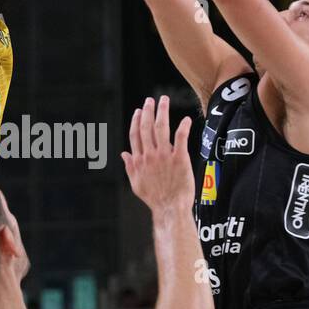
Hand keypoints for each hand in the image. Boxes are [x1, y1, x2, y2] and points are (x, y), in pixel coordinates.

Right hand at [121, 95, 193, 214]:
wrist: (170, 208)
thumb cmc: (154, 198)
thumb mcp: (136, 183)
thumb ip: (129, 166)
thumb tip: (123, 154)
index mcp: (139, 160)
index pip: (135, 135)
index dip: (137, 121)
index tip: (139, 111)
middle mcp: (149, 155)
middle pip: (147, 127)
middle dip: (148, 111)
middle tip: (150, 100)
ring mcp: (164, 156)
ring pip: (161, 128)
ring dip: (162, 112)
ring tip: (163, 101)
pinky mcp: (179, 159)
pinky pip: (180, 138)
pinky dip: (183, 127)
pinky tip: (185, 119)